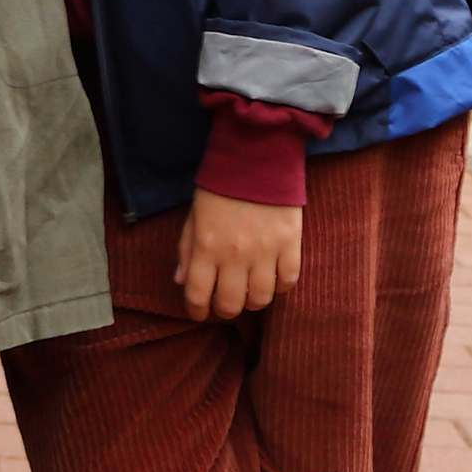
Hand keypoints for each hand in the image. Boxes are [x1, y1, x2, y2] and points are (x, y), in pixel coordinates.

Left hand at [173, 188, 301, 321]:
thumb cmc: (220, 187)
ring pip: (260, 299)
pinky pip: (288, 281)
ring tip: (250, 291)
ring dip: (252, 301)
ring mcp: (264, 252)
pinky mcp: (290, 244)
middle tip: (227, 302)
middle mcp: (234, 255)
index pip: (197, 295)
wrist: (257, 158)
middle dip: (225, 309)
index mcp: (205, 247)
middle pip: (230, 304)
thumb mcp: (194, 215)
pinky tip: (274, 279)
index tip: (200, 313)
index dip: (197, 311)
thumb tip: (181, 282)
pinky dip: (281, 286)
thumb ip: (186, 249)